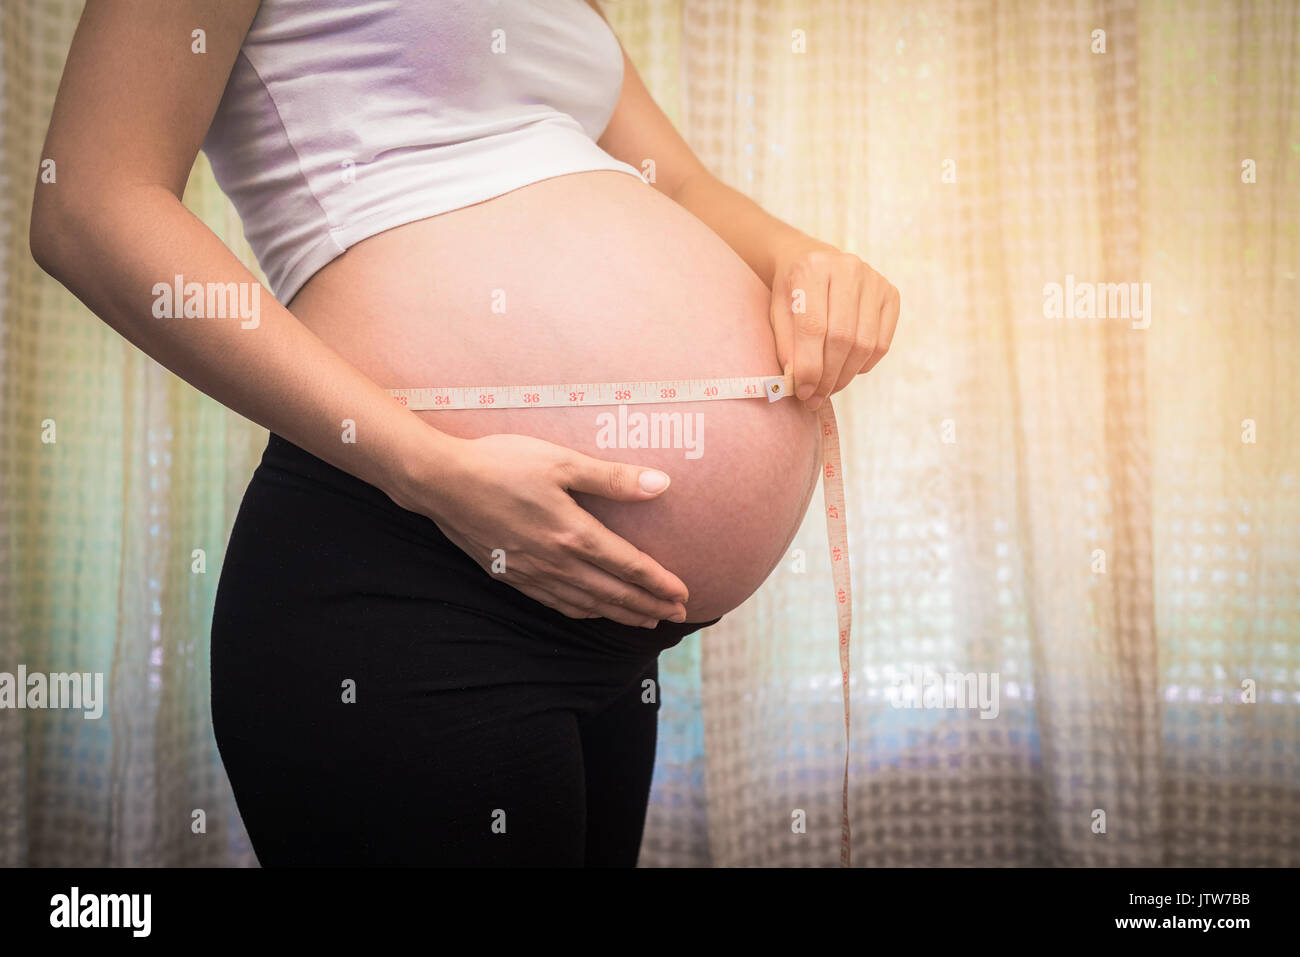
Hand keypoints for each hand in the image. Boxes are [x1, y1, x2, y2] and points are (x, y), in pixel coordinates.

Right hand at [394, 432, 689, 627]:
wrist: (441, 481)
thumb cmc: (501, 463)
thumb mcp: (561, 461)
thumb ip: (612, 478)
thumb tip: (660, 485)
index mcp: (574, 534)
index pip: (629, 567)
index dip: (660, 583)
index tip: (684, 594)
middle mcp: (557, 563)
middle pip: (614, 593)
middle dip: (649, 606)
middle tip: (676, 615)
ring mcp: (533, 574)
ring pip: (588, 605)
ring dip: (620, 614)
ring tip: (644, 619)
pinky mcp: (512, 576)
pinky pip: (557, 604)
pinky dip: (584, 612)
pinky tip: (592, 611)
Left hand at [769, 238, 900, 410]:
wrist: (811, 259)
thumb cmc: (792, 291)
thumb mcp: (778, 313)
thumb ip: (786, 345)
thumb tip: (798, 383)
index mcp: (813, 269)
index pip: (814, 327)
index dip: (809, 366)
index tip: (803, 393)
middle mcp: (848, 269)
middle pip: (842, 338)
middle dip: (828, 376)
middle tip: (815, 398)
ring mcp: (874, 280)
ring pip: (865, 344)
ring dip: (846, 376)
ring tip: (828, 389)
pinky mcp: (890, 294)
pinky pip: (881, 343)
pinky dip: (864, 365)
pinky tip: (847, 369)